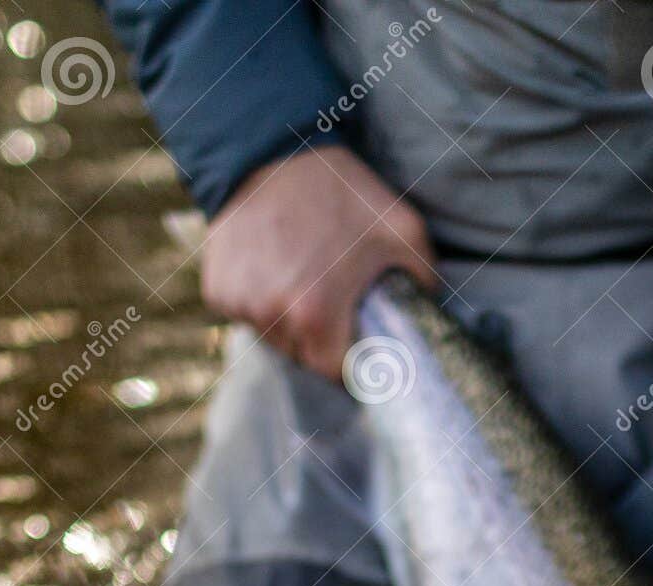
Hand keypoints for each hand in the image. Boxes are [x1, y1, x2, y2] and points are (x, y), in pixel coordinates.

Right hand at [200, 147, 436, 381]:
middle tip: (332, 301)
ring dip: (288, 321)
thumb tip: (436, 320)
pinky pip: (244, 315)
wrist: (274, 146)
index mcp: (315, 313)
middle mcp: (271, 315)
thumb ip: (425, 282)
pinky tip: (271, 267)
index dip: (350, 362)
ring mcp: (239, 302)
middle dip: (319, 340)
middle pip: (301, 357)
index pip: (334, 372)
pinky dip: (258, 302)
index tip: (357, 344)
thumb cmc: (343, 191)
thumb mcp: (403, 230)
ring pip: (272, 337)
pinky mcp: (216, 289)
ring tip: (301, 278)